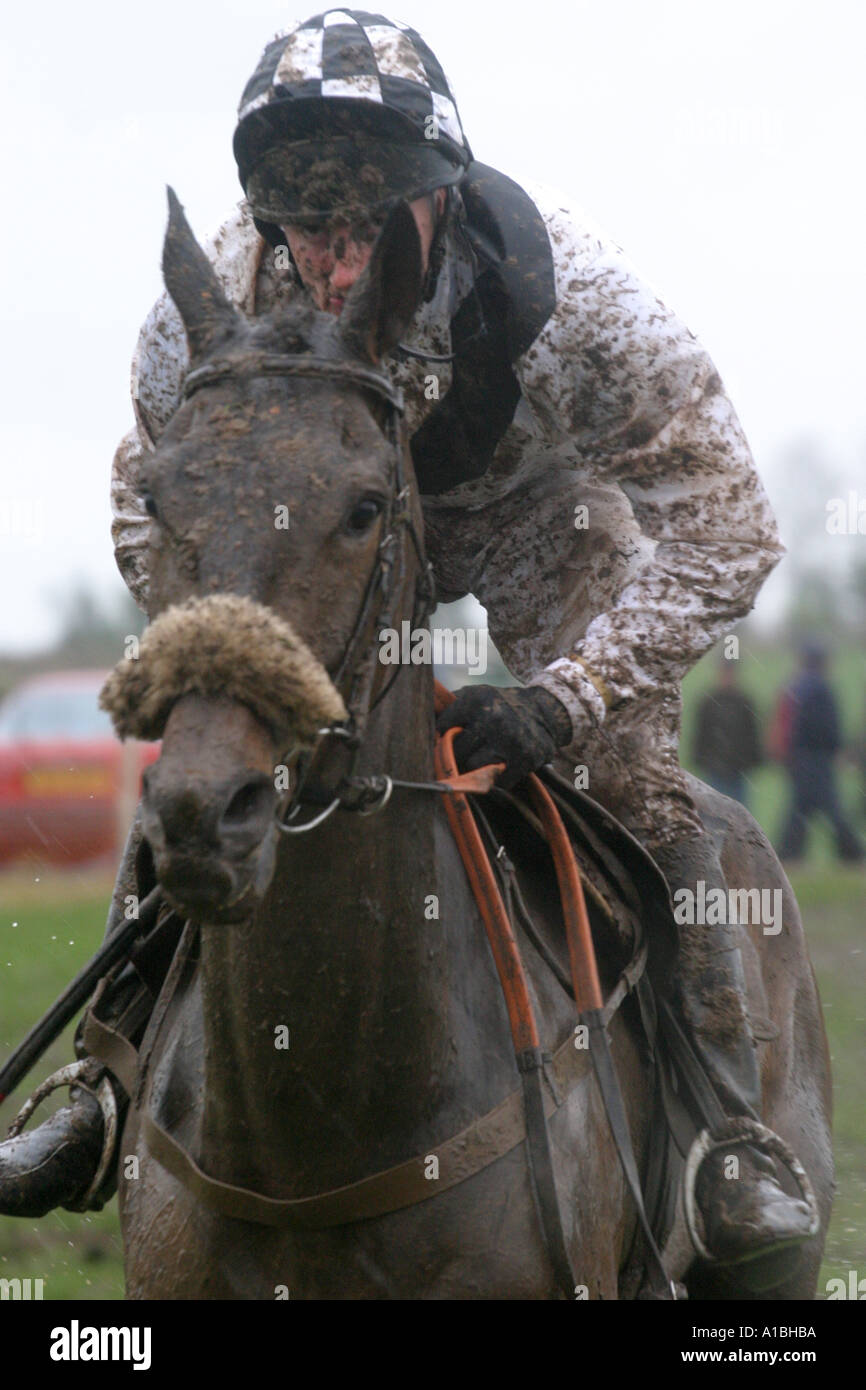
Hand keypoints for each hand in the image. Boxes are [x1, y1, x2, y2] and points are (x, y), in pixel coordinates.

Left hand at [436, 684, 571, 789]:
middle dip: (459, 754)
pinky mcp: (526, 759)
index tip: (445, 739)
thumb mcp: (474, 695)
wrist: (543, 711)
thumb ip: (446, 707)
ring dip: (476, 767)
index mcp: (476, 700)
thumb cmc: (498, 706)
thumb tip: (417, 722)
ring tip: (484, 756)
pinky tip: (501, 764)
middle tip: (467, 750)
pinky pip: (498, 782)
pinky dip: (497, 778)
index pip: (443, 728)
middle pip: (457, 752)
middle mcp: (493, 718)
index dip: (442, 737)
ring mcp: (511, 740)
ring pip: (475, 768)